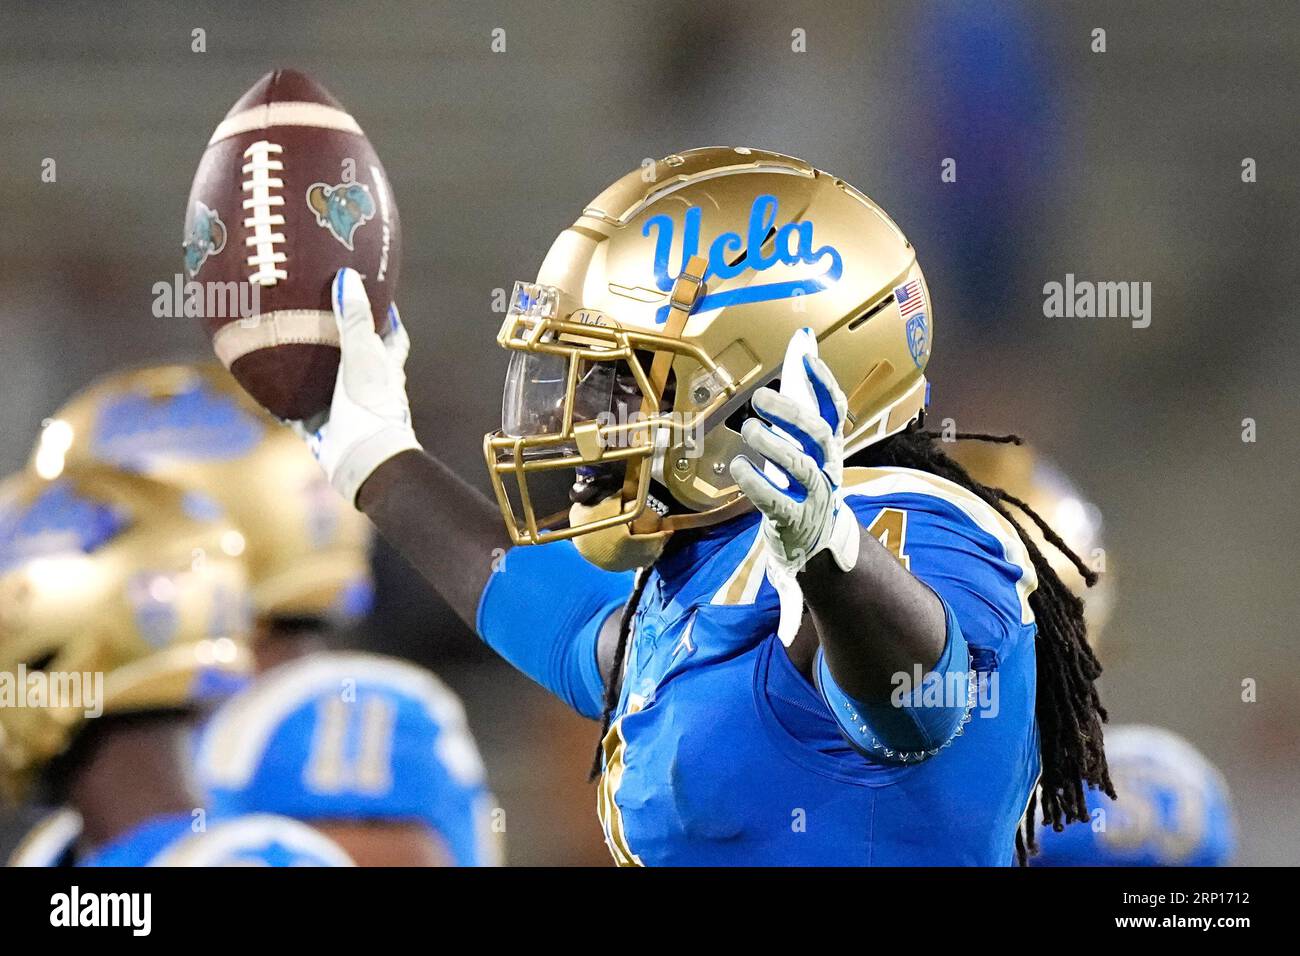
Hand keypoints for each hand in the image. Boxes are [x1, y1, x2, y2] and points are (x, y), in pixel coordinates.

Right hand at [292, 268, 421, 503]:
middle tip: (312, 309)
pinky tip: (259, 381)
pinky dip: (281, 397)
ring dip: (306, 366)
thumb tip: (346, 278)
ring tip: (281, 339)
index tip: (372, 291)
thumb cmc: (371, 404)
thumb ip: (354, 318)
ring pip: (322, 382)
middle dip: (337, 336)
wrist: (362, 459)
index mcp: (385, 368)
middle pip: (354, 355)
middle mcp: (366, 386)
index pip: (392, 335)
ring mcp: (343, 407)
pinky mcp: (320, 427)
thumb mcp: (363, 354)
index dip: (385, 314)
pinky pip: (295, 408)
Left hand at [729, 328, 858, 576]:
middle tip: (760, 397)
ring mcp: (813, 496)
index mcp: (829, 447)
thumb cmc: (802, 481)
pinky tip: (739, 467)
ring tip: (749, 428)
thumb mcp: (804, 442)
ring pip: (800, 465)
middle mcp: (826, 467)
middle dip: (790, 412)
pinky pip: (775, 500)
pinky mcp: (793, 519)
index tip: (806, 357)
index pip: (835, 410)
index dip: (824, 383)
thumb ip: (801, 397)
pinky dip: (755, 482)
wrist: (813, 541)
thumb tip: (803, 340)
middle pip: (817, 434)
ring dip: (772, 444)